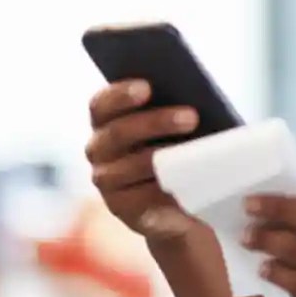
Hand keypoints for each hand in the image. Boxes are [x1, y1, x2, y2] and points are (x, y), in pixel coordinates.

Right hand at [83, 80, 202, 241]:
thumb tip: (192, 92)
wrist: (184, 194)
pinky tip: (186, 183)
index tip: (147, 86)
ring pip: (131, 166)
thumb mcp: (176, 121)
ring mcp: (109, 182)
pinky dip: (165, 191)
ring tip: (195, 151)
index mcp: (106, 120)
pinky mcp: (125, 210)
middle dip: (156, 122)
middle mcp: (100, 149)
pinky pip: (142, 200)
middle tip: (192, 116)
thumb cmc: (180, 143)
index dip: (120, 94)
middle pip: (118, 133)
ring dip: (163, 157)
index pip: (102, 104)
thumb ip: (174, 104)